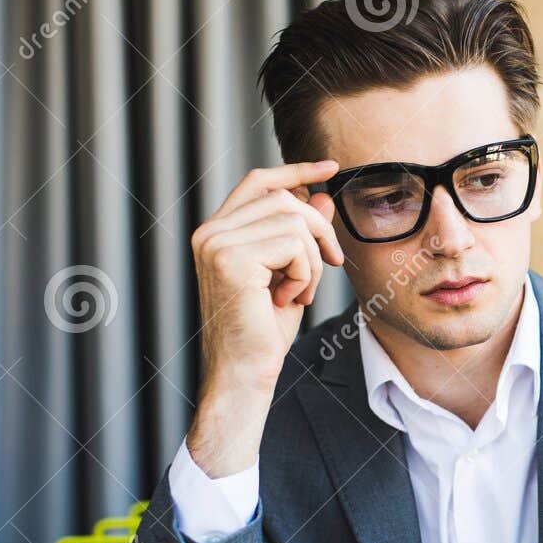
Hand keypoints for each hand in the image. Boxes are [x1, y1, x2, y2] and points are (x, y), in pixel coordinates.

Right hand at [186, 161, 344, 475]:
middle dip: (319, 230)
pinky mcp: (230, 259)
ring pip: (293, 220)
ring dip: (311, 260)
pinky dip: (305, 274)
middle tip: (333, 263)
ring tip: (299, 293)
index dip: (296, 171)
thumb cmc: (263, 332)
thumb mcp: (290, 274)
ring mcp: (216, 243)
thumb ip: (300, 233)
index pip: (258, 182)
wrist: (244, 374)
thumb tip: (319, 195)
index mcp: (217, 232)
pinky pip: (293, 245)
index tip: (330, 168)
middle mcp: (209, 232)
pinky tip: (288, 300)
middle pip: (283, 199)